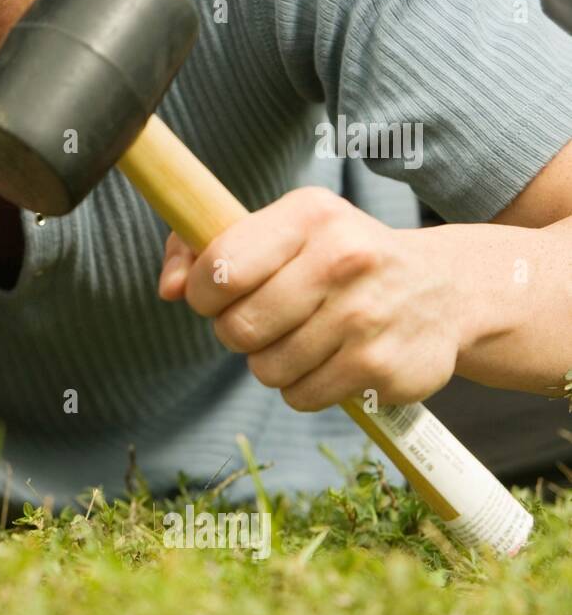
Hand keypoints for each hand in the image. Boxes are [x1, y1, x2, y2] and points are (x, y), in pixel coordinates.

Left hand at [158, 186, 465, 411]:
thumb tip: (167, 287)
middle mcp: (344, 260)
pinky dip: (304, 387)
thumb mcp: (284, 230)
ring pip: (266, 369)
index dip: (204, 293)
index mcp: (311, 216)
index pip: (220, 268)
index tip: (219, 293)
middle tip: (268, 319)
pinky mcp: (382, 367)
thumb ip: (206, 248)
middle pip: (237, 328)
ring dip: (273, 362)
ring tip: (306, 337)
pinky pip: (300, 397)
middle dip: (238, 332)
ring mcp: (367, 317)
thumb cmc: (340, 258)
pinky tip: (332, 360)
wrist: (446, 290)